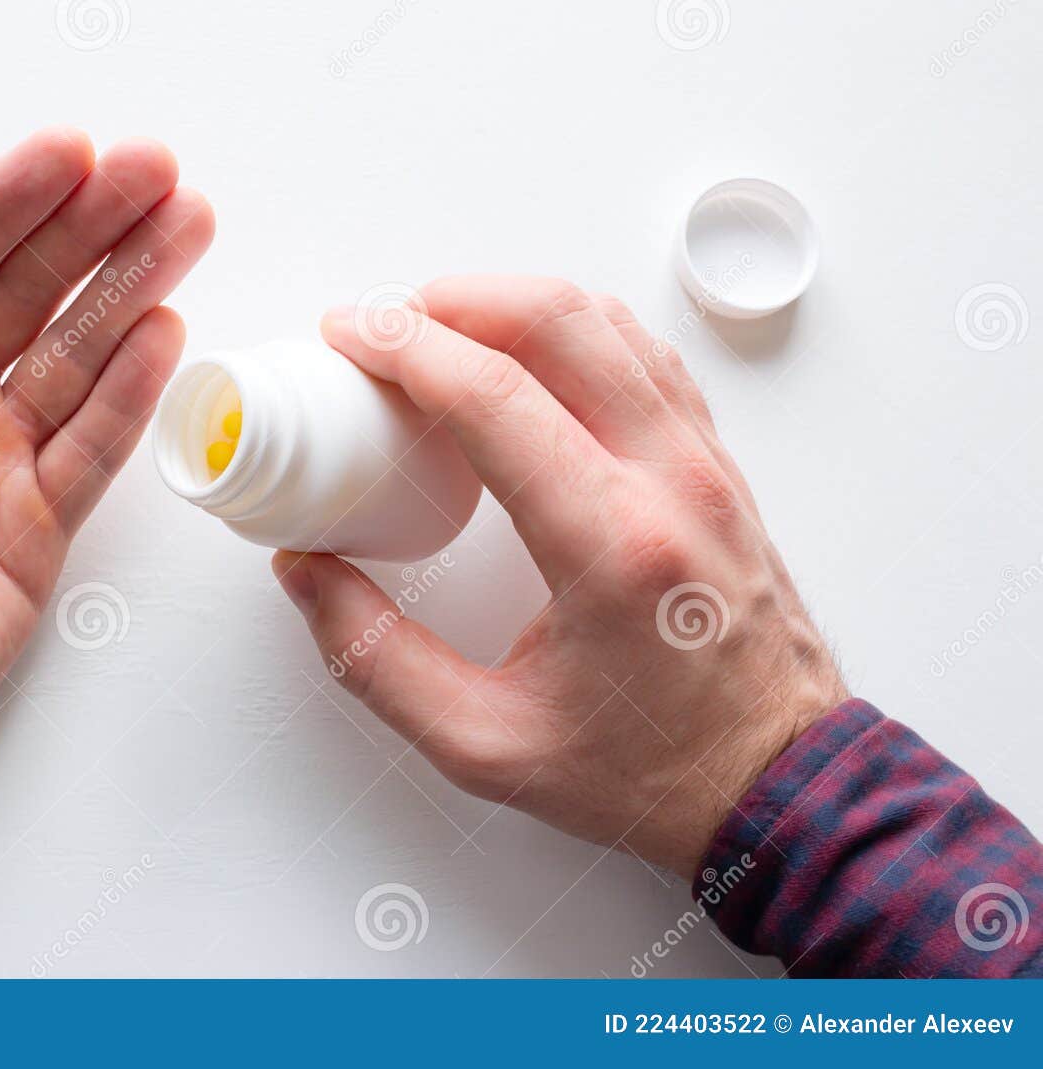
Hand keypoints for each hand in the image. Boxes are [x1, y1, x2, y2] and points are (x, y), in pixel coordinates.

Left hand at [0, 128, 213, 772]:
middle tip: (157, 167)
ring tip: (188, 222)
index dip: (9, 204)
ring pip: (77, 356)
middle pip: (31, 292)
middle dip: (95, 226)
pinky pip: (91, 450)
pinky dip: (131, 394)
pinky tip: (165, 329)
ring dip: (133, 287)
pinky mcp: (34, 528)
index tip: (69, 150)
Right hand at [273, 278, 845, 876]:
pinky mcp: (717, 463)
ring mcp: (705, 462)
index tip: (345, 334)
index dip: (402, 346)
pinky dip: (573, 329)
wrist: (774, 783)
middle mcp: (671, 483)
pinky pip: (644, 353)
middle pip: (558, 321)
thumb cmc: (646, 771)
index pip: (494, 396)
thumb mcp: (484, 745)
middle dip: (452, 299)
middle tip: (384, 325)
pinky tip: (524, 356)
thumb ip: (376, 661)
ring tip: (442, 332)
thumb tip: (307, 570)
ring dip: (512, 304)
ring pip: (608, 320)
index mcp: (610, 548)